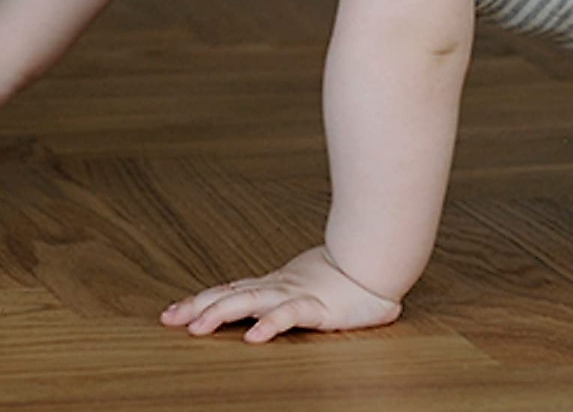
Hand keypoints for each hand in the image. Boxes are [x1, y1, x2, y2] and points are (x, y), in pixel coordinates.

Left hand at [161, 246, 401, 342]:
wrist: (377, 262)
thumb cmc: (349, 277)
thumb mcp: (312, 286)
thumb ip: (294, 298)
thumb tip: (274, 308)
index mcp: (277, 285)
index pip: (233, 291)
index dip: (204, 300)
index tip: (174, 312)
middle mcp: (280, 288)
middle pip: (232, 295)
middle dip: (200, 307)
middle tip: (169, 319)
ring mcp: (296, 295)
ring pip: (253, 302)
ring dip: (223, 312)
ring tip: (197, 327)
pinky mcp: (317, 307)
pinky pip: (290, 316)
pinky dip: (271, 325)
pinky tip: (254, 337)